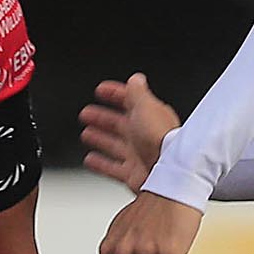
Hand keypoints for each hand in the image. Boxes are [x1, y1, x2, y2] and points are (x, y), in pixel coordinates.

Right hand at [79, 72, 179, 188]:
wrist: (167, 171)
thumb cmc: (159, 138)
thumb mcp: (145, 106)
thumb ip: (137, 92)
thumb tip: (136, 79)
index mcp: (150, 116)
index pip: (130, 100)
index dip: (115, 93)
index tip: (100, 90)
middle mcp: (144, 135)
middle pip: (119, 123)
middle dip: (102, 117)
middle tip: (86, 113)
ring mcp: (139, 155)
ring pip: (114, 144)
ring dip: (100, 138)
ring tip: (86, 134)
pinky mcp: (133, 174)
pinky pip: (112, 168)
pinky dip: (100, 164)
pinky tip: (90, 160)